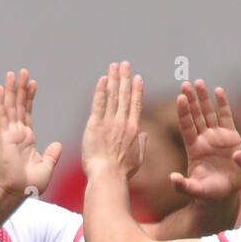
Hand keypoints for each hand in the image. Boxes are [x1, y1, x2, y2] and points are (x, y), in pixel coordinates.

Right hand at [0, 69, 61, 198]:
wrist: (19, 191)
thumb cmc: (31, 184)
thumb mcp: (46, 167)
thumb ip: (52, 155)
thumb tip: (58, 145)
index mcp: (27, 139)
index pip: (27, 113)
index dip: (29, 98)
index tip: (33, 84)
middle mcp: (18, 134)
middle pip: (18, 106)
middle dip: (20, 88)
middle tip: (22, 72)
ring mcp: (10, 134)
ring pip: (10, 107)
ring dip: (12, 90)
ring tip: (13, 74)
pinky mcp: (5, 137)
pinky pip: (2, 116)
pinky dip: (1, 102)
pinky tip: (1, 89)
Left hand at [82, 62, 145, 180]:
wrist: (108, 177)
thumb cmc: (121, 173)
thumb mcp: (137, 160)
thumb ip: (142, 145)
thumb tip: (145, 135)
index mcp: (134, 130)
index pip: (136, 104)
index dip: (137, 89)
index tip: (138, 77)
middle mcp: (123, 122)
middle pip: (125, 95)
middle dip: (125, 78)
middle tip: (125, 64)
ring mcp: (109, 122)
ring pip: (113, 95)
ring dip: (114, 79)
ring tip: (114, 66)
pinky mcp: (95, 125)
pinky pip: (99, 103)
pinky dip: (101, 90)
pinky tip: (102, 79)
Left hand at [169, 82, 240, 203]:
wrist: (224, 195)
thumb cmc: (208, 194)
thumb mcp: (195, 191)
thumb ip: (183, 185)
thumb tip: (171, 179)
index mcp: (193, 149)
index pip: (187, 126)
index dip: (184, 113)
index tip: (180, 98)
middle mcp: (203, 139)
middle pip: (195, 115)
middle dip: (191, 100)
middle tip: (186, 83)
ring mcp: (216, 136)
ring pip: (209, 113)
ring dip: (204, 98)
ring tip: (199, 82)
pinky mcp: (230, 136)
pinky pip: (226, 117)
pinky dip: (223, 104)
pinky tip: (219, 91)